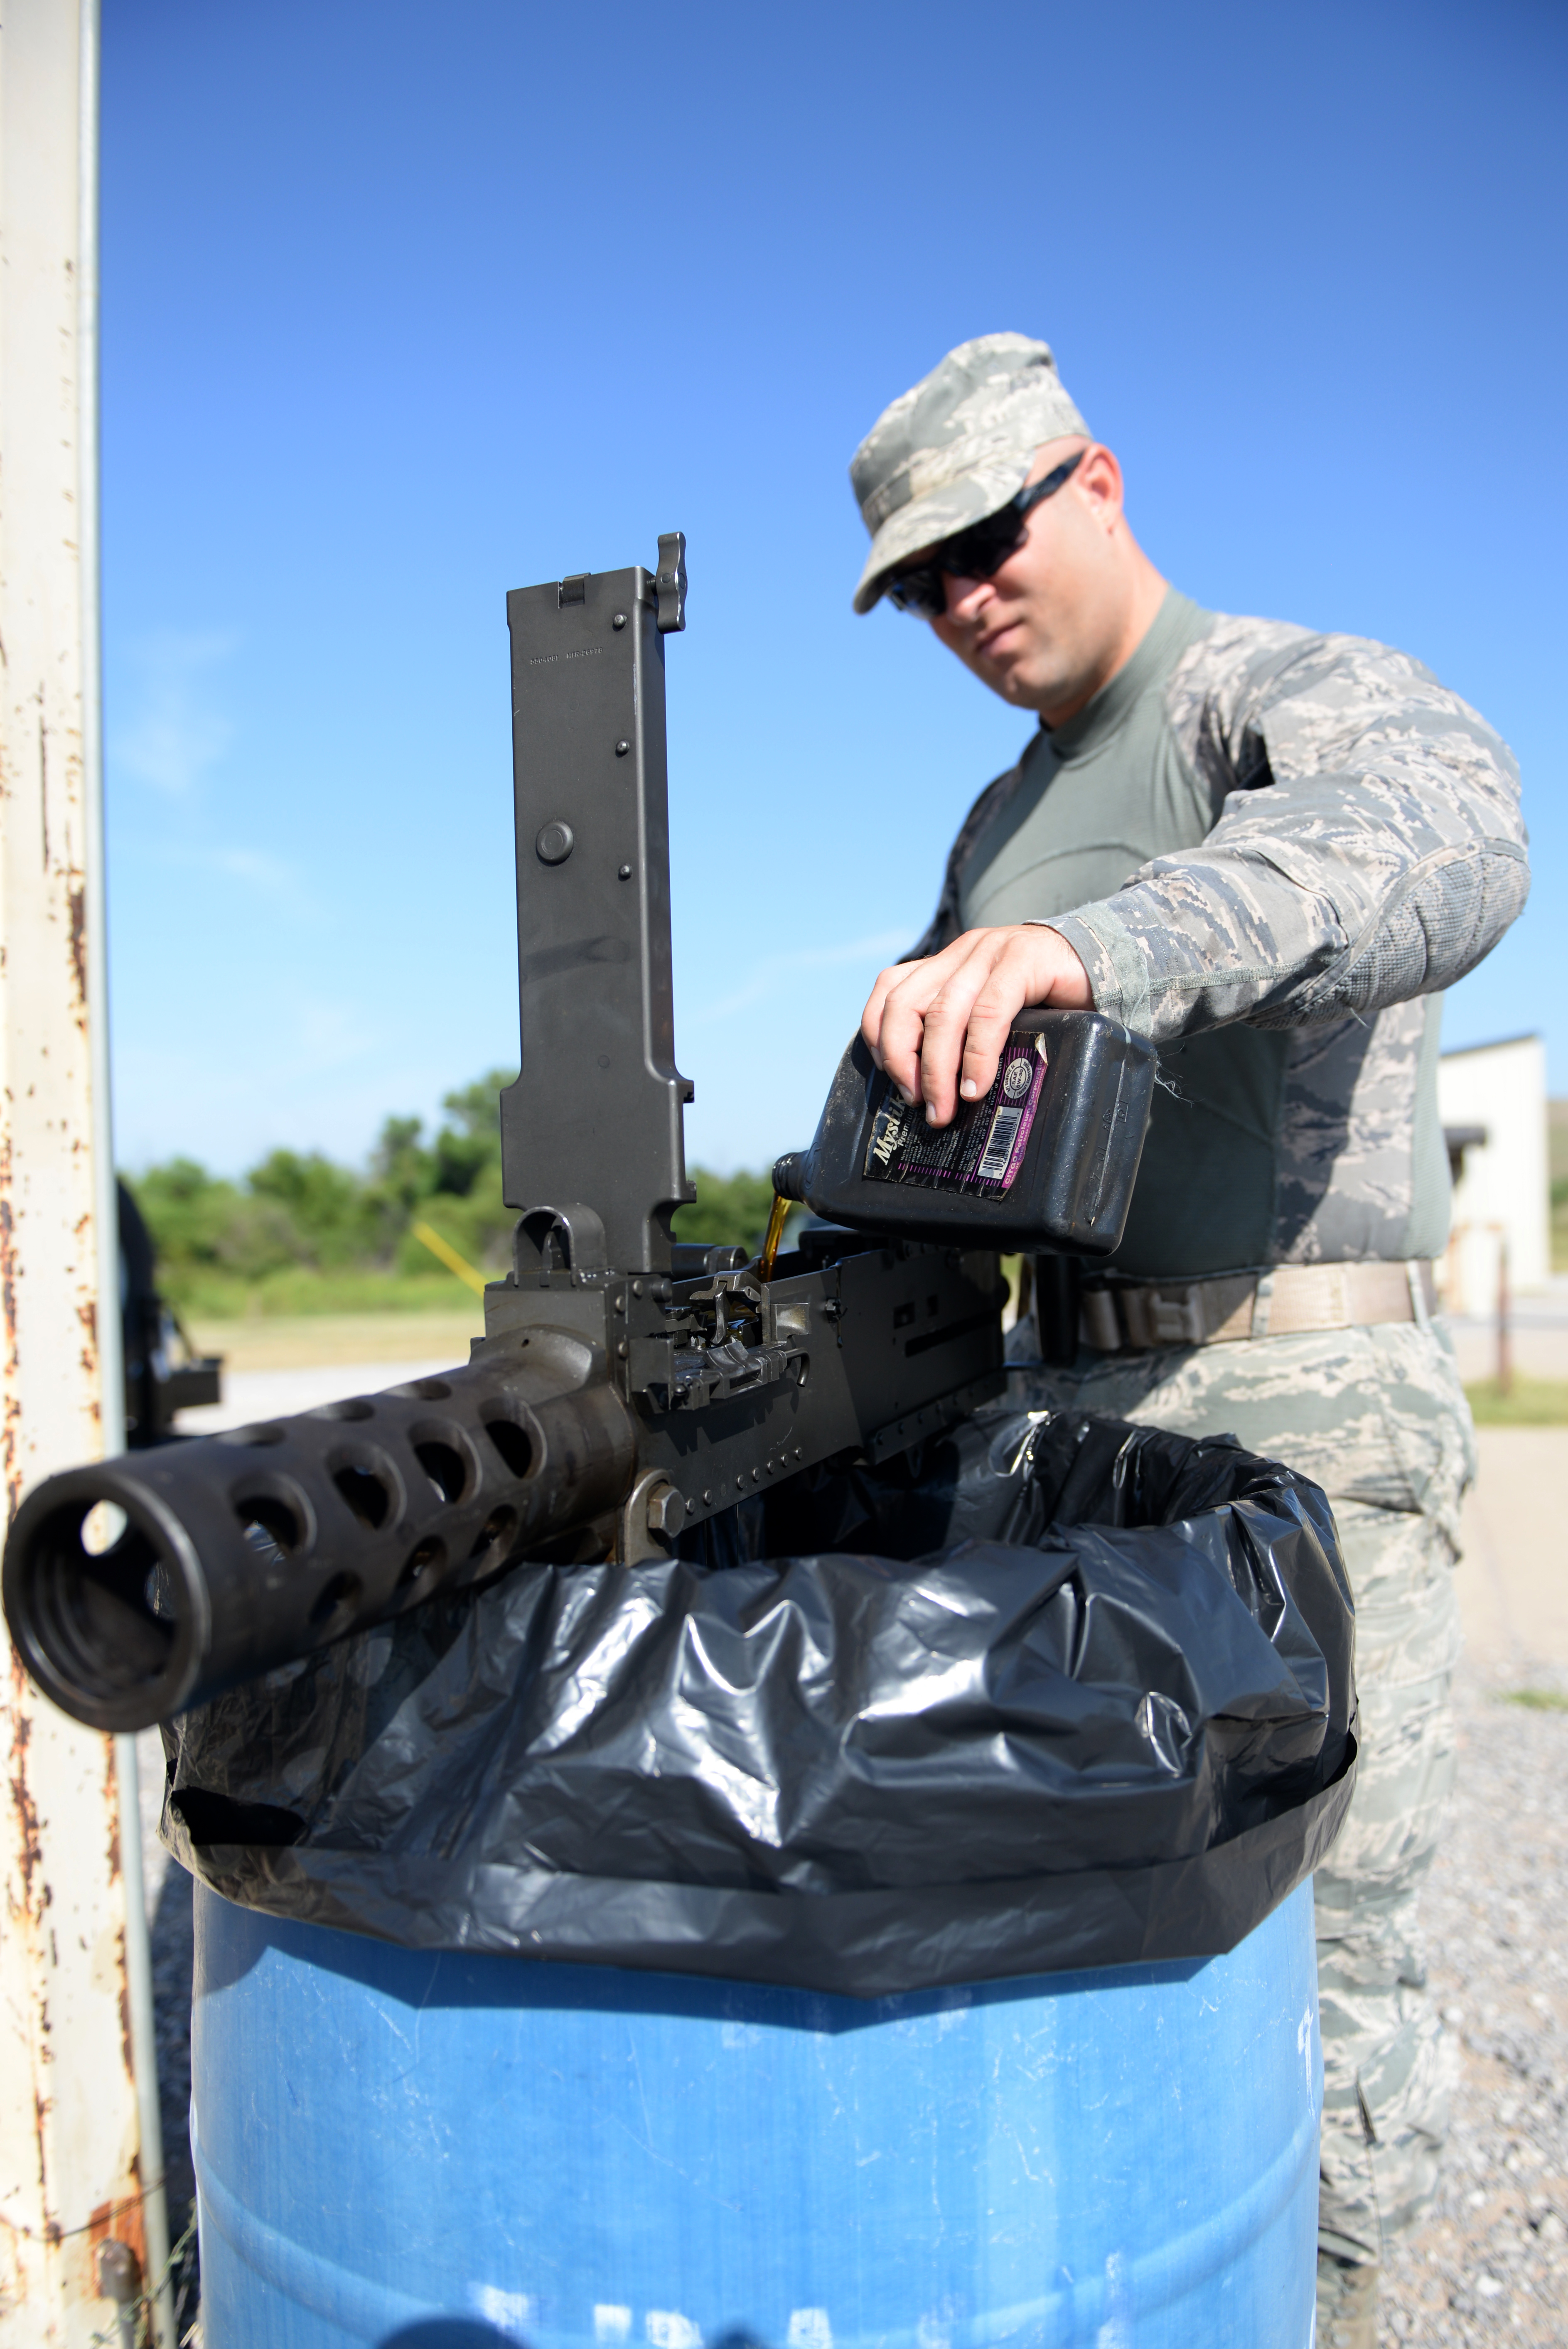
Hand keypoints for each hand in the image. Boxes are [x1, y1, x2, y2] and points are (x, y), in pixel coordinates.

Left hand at [860, 925, 1092, 1128]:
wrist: (1110, 965)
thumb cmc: (1049, 1003)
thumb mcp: (994, 1015)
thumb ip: (962, 1034)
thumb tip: (929, 1091)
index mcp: (948, 963)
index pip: (890, 990)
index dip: (881, 1036)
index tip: (895, 1080)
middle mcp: (963, 952)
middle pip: (906, 1004)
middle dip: (903, 1060)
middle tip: (919, 1103)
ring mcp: (992, 951)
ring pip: (944, 1012)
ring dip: (937, 1068)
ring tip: (945, 1107)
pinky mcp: (1024, 958)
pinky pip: (990, 1010)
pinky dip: (978, 1054)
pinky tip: (977, 1085)